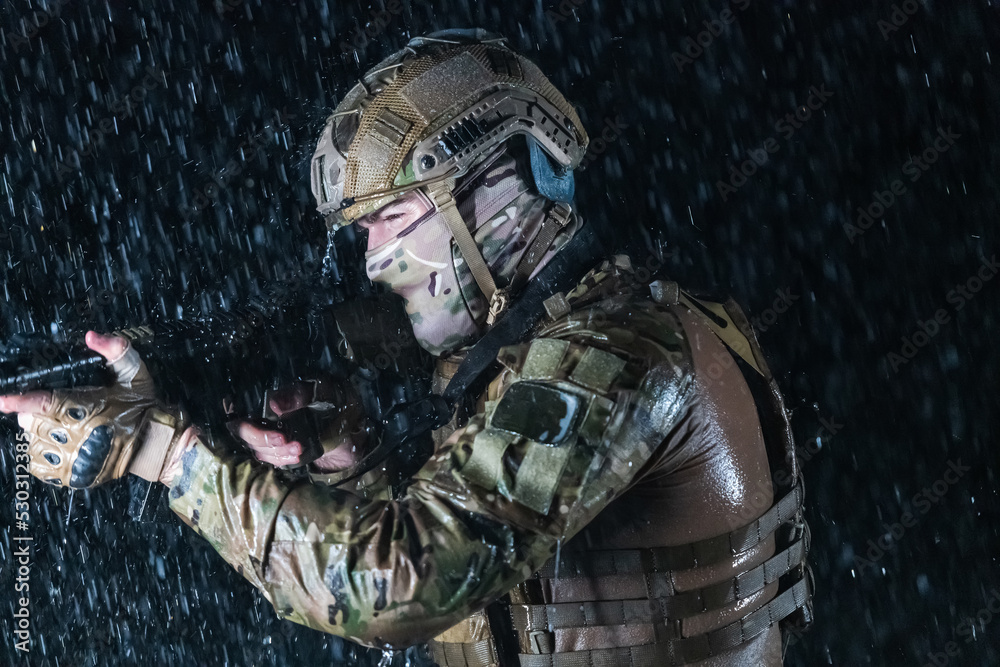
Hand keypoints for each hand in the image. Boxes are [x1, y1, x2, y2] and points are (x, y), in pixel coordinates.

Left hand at [0, 331, 182, 487]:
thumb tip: (91, 336)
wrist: (156, 444)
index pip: (45, 403)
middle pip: (33, 424)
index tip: (3, 399)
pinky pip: (40, 466)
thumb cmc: (142, 407)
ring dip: (38, 435)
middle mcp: (78, 435)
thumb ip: (115, 350)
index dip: (20, 401)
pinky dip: (41, 456)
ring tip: (56, 428)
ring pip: (34, 445)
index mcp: (88, 408)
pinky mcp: (74, 475)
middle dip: (33, 414)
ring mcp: (75, 458)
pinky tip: (55, 447)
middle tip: (49, 410)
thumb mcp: (135, 373)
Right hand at [235, 381, 366, 471]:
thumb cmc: (338, 402)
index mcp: (272, 397)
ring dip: (276, 452)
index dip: (248, 426)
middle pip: (245, 432)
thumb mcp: (326, 391)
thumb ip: (301, 394)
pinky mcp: (281, 450)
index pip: (241, 410)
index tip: (275, 433)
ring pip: (257, 448)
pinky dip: (282, 460)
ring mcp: (271, 434)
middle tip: (284, 440)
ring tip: (299, 449)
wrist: (353, 429)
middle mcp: (265, 416)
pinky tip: (298, 456)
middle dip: (262, 439)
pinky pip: (271, 459)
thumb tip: (274, 405)